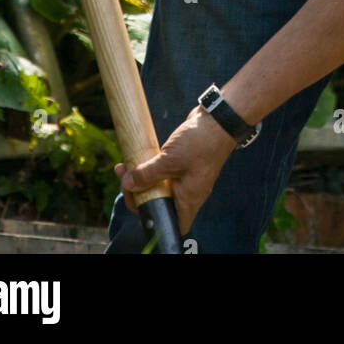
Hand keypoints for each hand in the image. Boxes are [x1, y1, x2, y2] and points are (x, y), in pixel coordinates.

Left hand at [115, 106, 238, 237]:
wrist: (218, 119)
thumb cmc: (200, 143)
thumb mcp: (170, 159)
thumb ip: (148, 174)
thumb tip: (128, 185)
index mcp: (189, 198)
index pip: (175, 225)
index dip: (156, 221)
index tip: (138, 204)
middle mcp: (189, 192)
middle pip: (161, 204)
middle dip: (139, 195)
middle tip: (125, 180)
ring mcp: (187, 177)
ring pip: (160, 187)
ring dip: (142, 180)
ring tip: (124, 168)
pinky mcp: (184, 164)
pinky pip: (164, 173)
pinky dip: (150, 169)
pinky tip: (139, 160)